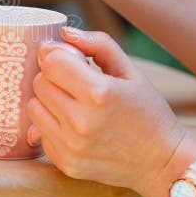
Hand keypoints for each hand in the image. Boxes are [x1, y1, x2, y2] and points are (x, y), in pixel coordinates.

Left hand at [27, 26, 187, 193]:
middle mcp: (80, 121)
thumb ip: (98, 45)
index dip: (59, 56)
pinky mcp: (65, 163)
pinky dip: (51, 125)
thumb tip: (65, 33)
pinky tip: (74, 127)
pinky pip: (39, 133)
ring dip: (48, 101)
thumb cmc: (148, 113)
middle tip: (74, 83)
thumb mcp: (131, 71)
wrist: (162, 163)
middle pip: (39, 83)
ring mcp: (71, 146)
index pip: (51, 62)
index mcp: (99, 93)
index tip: (70, 60)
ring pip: (33, 107)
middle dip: (53, 77)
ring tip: (73, 104)